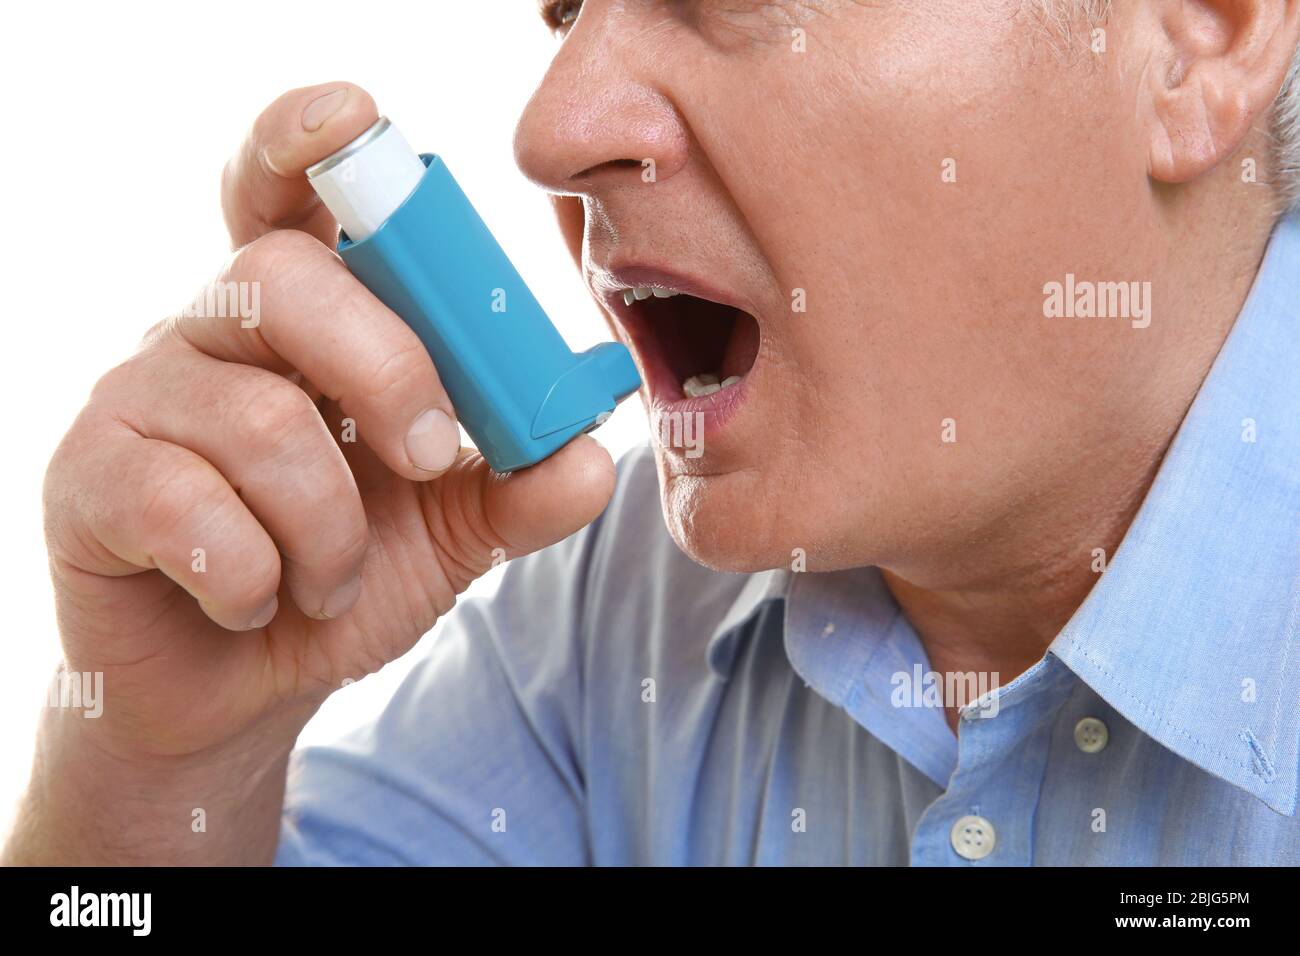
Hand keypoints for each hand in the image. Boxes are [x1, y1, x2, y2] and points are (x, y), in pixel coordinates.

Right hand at [42, 82, 615, 761]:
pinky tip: (256, 600)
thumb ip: (519, 487)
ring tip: (330, 579)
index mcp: (301, 322)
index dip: (305, 140)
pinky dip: (254, 573)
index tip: (358, 116)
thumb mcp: (450, 530)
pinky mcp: (87, 480)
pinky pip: (180, 505)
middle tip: (426, 456)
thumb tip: (589, 456)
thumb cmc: (338, 577)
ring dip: (330, 528)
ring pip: (258, 418)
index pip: (286, 194)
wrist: (243, 686)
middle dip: (386, 371)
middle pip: (283, 278)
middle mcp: (212, 334)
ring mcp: (138, 400)